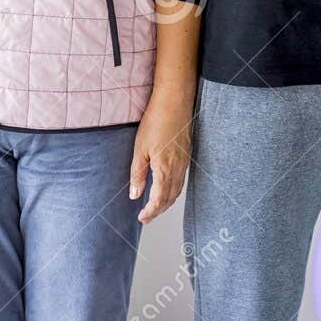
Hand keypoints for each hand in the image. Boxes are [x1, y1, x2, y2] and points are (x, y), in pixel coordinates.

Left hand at [130, 86, 192, 222]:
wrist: (175, 102)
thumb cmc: (157, 121)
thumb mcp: (140, 149)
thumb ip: (138, 174)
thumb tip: (135, 194)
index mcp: (165, 169)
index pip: (159, 199)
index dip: (151, 212)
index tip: (142, 218)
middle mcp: (177, 168)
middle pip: (170, 198)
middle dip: (158, 210)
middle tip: (147, 218)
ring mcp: (184, 162)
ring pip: (177, 190)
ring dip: (166, 202)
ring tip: (155, 208)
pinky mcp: (186, 155)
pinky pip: (181, 180)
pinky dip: (173, 191)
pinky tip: (166, 189)